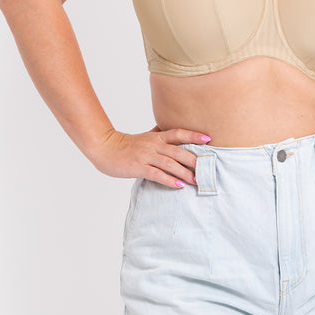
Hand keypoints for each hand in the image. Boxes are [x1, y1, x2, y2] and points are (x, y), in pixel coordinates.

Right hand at [90, 125, 211, 187]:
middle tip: (208, 168)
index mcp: (157, 136)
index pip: (179, 133)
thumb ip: (159, 134)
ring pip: (170, 163)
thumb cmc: (127, 144)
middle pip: (179, 150)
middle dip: (195, 160)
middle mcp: (154, 144)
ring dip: (185, 172)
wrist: (105, 148)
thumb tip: (172, 130)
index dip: (194, 135)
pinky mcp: (138, 167)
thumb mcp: (146, 136)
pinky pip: (156, 174)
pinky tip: (179, 185)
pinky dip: (169, 180)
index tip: (209, 139)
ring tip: (196, 180)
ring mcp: (146, 156)